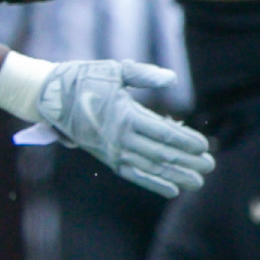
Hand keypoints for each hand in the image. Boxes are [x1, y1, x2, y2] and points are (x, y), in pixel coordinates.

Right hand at [28, 59, 213, 196]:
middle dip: (187, 162)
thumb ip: (144, 75)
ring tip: (197, 182)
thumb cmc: (84, 78)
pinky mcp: (106, 158)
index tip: (205, 146)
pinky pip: (132, 174)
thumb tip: (171, 78)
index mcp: (125, 115)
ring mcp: (112, 151)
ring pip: (149, 167)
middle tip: (210, 167)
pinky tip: (171, 190)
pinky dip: (152, 183)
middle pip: (160, 154)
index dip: (185, 141)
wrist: (49, 96)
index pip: (162, 133)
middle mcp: (120, 138)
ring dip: (175, 176)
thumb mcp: (115, 70)